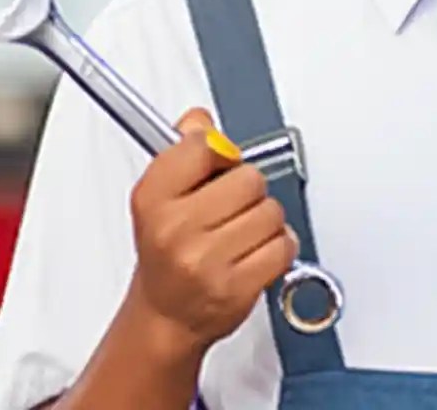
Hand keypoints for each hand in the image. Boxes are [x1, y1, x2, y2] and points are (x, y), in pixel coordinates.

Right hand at [125, 108, 298, 355]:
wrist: (166, 316)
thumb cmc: (166, 256)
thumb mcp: (160, 199)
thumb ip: (184, 153)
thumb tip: (201, 120)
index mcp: (153, 198)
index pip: (205, 145)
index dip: (221, 153)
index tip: (218, 164)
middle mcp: (176, 228)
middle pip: (249, 178)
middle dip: (248, 190)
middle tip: (232, 208)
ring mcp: (206, 261)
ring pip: (271, 212)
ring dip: (266, 221)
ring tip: (243, 234)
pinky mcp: (236, 287)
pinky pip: (283, 246)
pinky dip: (278, 247)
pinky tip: (256, 253)